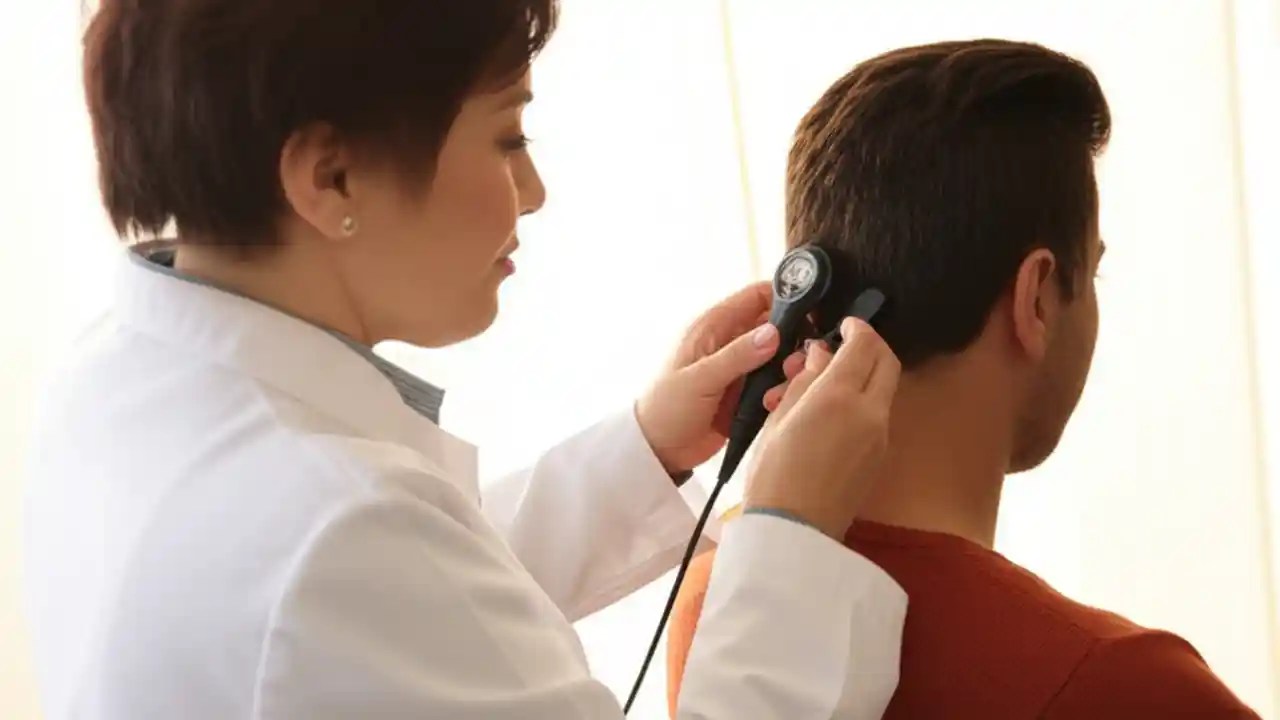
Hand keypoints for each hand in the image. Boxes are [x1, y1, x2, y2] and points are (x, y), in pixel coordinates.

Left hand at [635, 282, 801, 475]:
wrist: (658, 451)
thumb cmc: (666, 409)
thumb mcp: (699, 381)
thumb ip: (736, 356)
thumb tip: (773, 332)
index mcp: (713, 327)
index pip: (756, 296)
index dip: (785, 296)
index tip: (811, 311)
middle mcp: (730, 342)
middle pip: (775, 325)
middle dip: (794, 338)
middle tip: (802, 360)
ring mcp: (740, 367)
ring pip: (780, 355)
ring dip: (789, 367)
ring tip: (790, 382)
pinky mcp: (747, 392)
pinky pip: (775, 382)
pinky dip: (782, 388)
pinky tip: (780, 400)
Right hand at [744, 318, 900, 539]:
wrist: (794, 532)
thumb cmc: (775, 477)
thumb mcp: (779, 419)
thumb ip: (805, 381)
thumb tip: (821, 357)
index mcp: (840, 397)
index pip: (864, 345)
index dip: (856, 328)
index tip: (843, 324)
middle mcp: (870, 413)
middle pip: (887, 362)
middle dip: (870, 346)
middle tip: (844, 345)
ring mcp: (880, 436)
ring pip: (883, 389)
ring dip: (862, 376)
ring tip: (822, 385)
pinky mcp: (879, 457)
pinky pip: (876, 415)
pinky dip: (861, 402)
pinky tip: (828, 413)